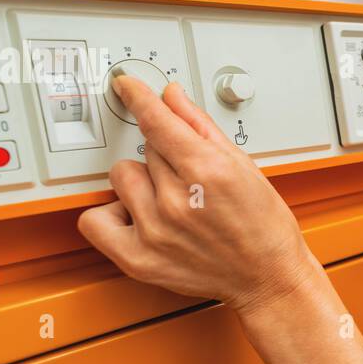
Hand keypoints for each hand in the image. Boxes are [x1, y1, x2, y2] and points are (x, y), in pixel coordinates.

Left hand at [77, 75, 320, 315]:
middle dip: (164, 155)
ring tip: (166, 198)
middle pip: (144, 148)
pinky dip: (110, 214)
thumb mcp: (243, 166)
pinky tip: (134, 215)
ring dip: (141, 181)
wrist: (268, 277)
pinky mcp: (139, 259)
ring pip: (123, 176)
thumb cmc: (265, 227)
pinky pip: (95, 220)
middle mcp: (177, 201)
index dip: (137, 96)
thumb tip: (172, 98)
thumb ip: (201, 127)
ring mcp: (155, 231)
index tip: (127, 86)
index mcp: (207, 171)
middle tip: (187, 176)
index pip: (155, 121)